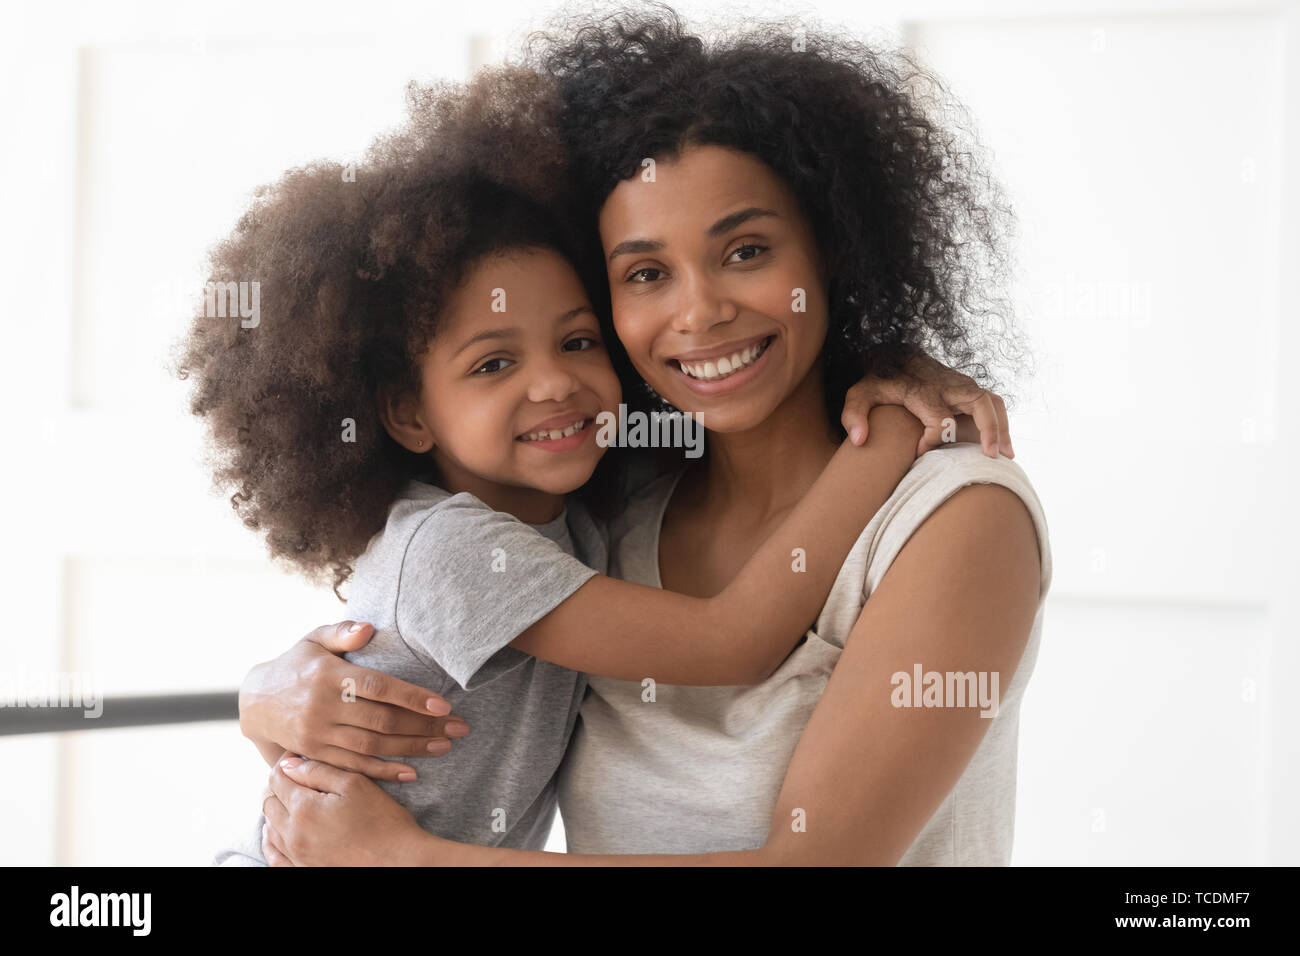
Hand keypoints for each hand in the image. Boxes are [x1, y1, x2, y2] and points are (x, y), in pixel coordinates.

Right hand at [238, 621, 469, 781]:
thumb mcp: (313, 640)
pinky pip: (354, 767)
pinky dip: (384, 772)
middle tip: (459, 728)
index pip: (376, 687)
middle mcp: (323, 708)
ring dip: (412, 750)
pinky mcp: (315, 755)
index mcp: (328, 676)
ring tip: (445, 747)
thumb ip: (341, 631)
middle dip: (424, 727)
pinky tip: (411, 772)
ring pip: (372, 747)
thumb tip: (368, 628)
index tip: (443, 706)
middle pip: (381, 721)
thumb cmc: (295, 665)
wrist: (254, 702)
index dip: (411, 697)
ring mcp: (318, 735)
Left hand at [260, 755, 428, 865]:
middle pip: (269, 802)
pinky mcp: (302, 870)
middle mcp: (293, 834)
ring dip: (277, 812)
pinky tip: (280, 832)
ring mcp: (296, 856)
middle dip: (280, 787)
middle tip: (298, 780)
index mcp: (304, 808)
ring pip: (270, 828)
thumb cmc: (382, 820)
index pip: (277, 778)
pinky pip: (274, 857)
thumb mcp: (355, 784)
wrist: (398, 860)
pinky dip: (272, 841)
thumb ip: (319, 771)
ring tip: (294, 802)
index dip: (286, 764)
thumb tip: (289, 764)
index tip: (298, 758)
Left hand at [840, 352, 1012, 458]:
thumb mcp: (860, 393)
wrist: (896, 354)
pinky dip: (1002, 423)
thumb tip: (858, 440)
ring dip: (1002, 428)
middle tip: (990, 456)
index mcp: (924, 390)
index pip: (939, 419)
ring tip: (1006, 456)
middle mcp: (949, 386)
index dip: (933, 440)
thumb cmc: (879, 380)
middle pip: (980, 404)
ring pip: (993, 403)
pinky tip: (1004, 447)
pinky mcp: (969, 389)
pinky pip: (994, 404)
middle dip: (989, 429)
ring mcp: (962, 386)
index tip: (920, 453)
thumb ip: (854, 414)